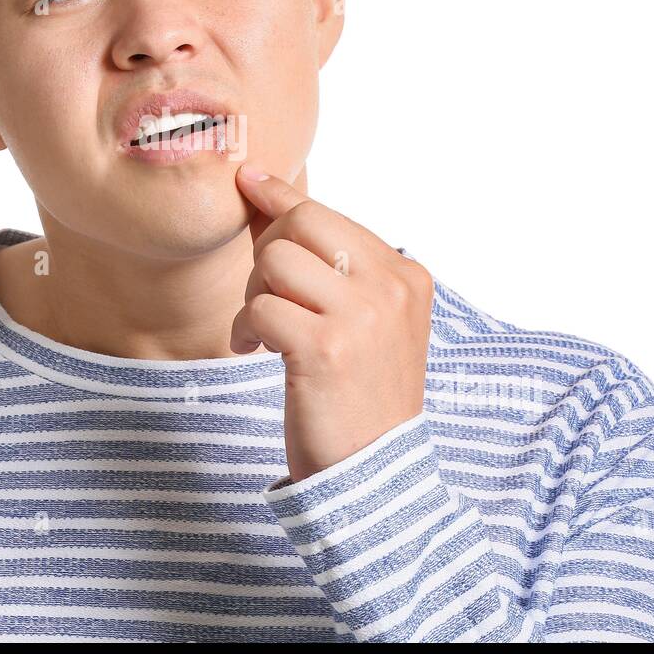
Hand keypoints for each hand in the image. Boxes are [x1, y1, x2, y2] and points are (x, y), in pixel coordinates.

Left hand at [231, 162, 432, 483]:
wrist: (375, 474)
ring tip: (265, 332)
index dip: (281, 197)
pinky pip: (260, 307)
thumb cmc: (358, 391)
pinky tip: (259, 353)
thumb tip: (261, 189)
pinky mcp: (326, 348)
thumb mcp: (358, 318)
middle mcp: (391, 287)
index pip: (328, 214)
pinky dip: (247, 330)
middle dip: (266, 254)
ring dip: (254, 295)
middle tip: (265, 299)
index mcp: (405, 274)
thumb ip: (323, 260)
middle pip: (300, 223)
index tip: (249, 179)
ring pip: (275, 260)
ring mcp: (362, 316)